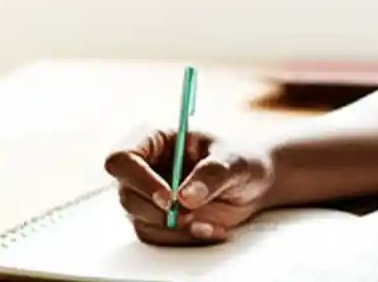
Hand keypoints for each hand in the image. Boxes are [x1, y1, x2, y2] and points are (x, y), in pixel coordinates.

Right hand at [103, 129, 274, 245]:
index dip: (139, 179)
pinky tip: (209, 229)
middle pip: (127, 194)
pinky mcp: (158, 219)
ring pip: (140, 219)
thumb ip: (212, 174)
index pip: (124, 158)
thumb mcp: (235, 161)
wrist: (252, 183)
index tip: (170, 198)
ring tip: (208, 224)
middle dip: (158, 211)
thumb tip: (186, 196)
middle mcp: (146, 168)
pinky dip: (182, 238)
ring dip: (173, 228)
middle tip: (190, 216)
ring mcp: (149, 195)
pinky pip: (157, 236)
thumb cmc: (241, 158)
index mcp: (157, 140)